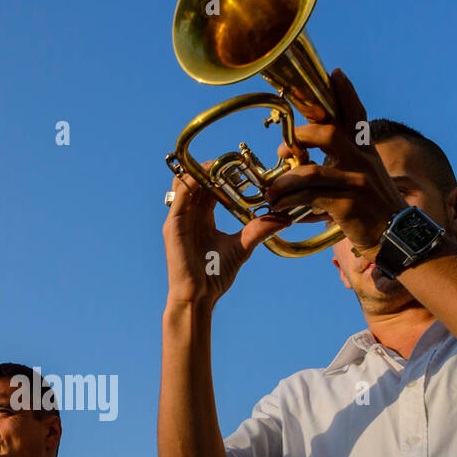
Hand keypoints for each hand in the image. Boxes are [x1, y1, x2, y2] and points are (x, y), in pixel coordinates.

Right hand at [163, 168, 290, 307]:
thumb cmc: (215, 276)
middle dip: (213, 167)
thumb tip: (283, 219)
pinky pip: (180, 194)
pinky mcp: (173, 224)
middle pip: (197, 180)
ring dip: (201, 170)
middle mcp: (189, 215)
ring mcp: (179, 218)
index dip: (223, 174)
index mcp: (203, 218)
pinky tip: (208, 176)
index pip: (210, 187)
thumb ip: (258, 229)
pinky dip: (192, 181)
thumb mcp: (242, 246)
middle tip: (234, 159)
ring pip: (185, 182)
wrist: (199, 296)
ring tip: (220, 164)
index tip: (244, 166)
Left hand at [260, 68, 406, 255]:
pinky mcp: (347, 204)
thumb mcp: (366, 180)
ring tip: (272, 191)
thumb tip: (302, 160)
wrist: (398, 240)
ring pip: (310, 170)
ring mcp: (356, 182)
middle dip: (299, 136)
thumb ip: (340, 166)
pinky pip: (309, 197)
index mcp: (367, 152)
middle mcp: (363, 162)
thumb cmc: (375, 212)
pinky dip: (289, 201)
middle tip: (283, 147)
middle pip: (328, 133)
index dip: (345, 92)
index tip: (334, 73)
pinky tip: (279, 207)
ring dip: (285, 180)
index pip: (356, 115)